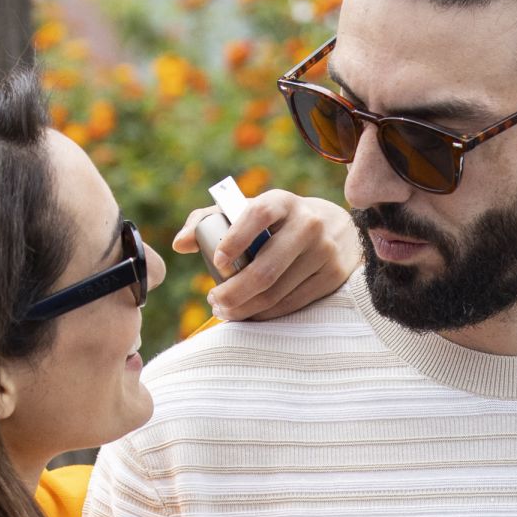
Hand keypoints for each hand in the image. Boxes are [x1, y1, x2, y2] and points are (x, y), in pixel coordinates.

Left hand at [173, 190, 361, 320]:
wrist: (336, 229)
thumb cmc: (276, 222)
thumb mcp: (247, 212)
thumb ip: (207, 222)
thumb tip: (180, 244)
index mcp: (282, 202)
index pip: (258, 215)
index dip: (235, 239)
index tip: (217, 262)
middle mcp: (308, 224)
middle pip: (266, 268)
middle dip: (233, 292)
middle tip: (214, 300)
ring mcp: (324, 251)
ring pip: (277, 292)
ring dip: (245, 308)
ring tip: (225, 310)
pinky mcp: (332, 275)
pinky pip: (292, 303)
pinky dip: (266, 314)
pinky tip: (249, 314)